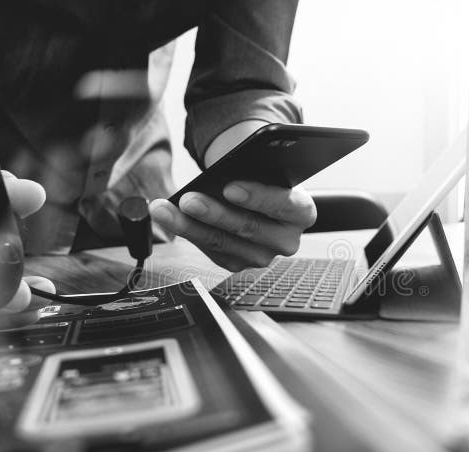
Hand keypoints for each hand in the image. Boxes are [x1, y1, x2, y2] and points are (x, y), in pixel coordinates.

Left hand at [149, 182, 316, 270]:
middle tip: (188, 199)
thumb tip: (219, 176)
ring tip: (165, 209)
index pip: (285, 205)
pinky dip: (187, 232)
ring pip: (223, 243)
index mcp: (303, 212)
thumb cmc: (265, 179)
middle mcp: (287, 240)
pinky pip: (210, 250)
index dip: (257, 197)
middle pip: (249, 228)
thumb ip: (254, 171)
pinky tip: (168, 217)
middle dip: (214, 213)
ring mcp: (263, 256)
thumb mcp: (268, 170)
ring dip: (189, 226)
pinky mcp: (239, 264)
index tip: (229, 188)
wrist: (262, 197)